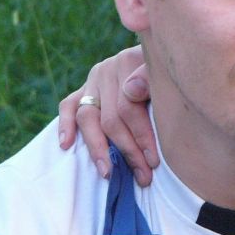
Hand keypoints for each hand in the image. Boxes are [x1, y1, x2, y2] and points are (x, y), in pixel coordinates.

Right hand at [57, 45, 156, 184]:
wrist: (163, 58)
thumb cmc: (169, 75)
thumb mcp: (168, 74)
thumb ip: (150, 80)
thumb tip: (131, 91)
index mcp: (130, 62)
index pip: (130, 106)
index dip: (142, 136)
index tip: (153, 162)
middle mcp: (108, 69)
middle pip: (111, 117)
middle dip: (128, 150)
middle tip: (142, 176)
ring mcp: (93, 79)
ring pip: (88, 116)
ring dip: (98, 147)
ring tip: (107, 172)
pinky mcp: (83, 89)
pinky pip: (68, 106)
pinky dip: (65, 125)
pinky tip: (66, 145)